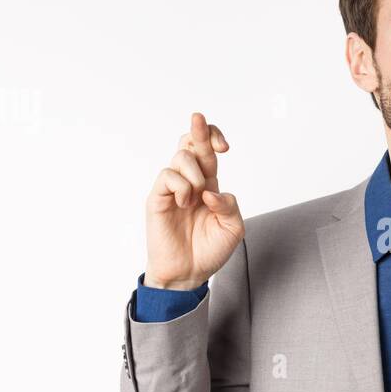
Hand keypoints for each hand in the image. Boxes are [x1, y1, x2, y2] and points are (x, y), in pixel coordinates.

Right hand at [144, 112, 244, 289]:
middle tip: (199, 118)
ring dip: (195, 173)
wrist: (188, 273)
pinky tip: (184, 203)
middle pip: (191, 144)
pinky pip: (168, 176)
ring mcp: (172, 188)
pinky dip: (182, 186)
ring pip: (181, 157)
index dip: (213, 138)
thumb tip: (210, 191)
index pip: (208, 151)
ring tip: (197, 197)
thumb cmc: (210, 251)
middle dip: (199, 129)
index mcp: (209, 184)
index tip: (225, 147)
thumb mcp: (232, 228)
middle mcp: (190, 182)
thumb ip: (229, 205)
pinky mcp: (157, 198)